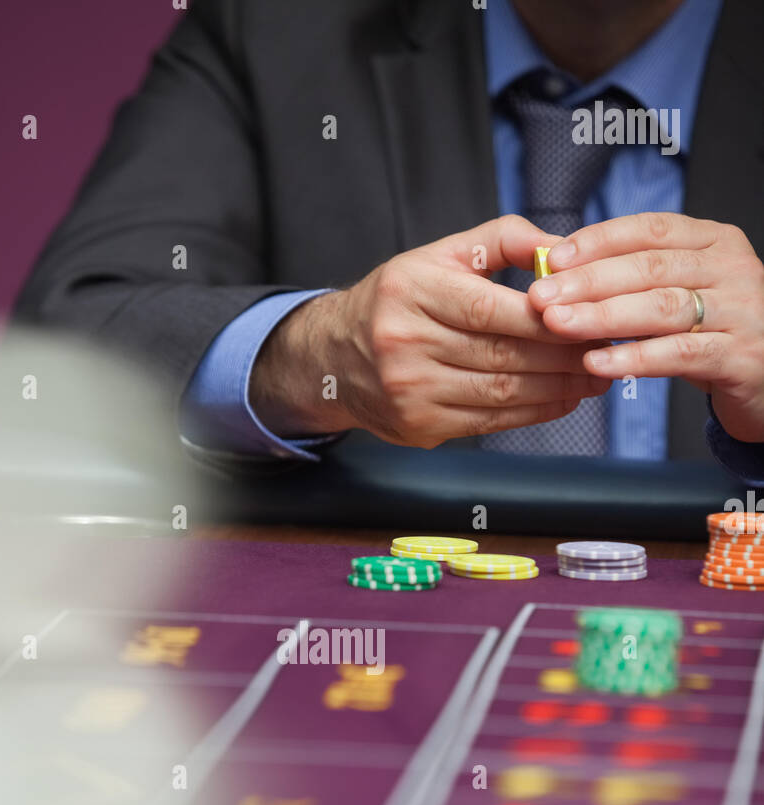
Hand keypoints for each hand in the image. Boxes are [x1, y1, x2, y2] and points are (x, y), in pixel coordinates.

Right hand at [250, 215, 609, 446]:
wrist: (335, 357)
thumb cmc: (400, 299)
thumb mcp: (441, 254)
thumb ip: (504, 239)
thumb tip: (564, 249)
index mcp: (412, 291)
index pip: (491, 309)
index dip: (548, 319)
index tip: (593, 317)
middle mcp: (405, 343)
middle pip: (502, 355)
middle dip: (564, 356)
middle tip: (608, 349)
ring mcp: (410, 391)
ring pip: (501, 393)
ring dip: (559, 388)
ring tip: (596, 376)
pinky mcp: (419, 426)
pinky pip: (490, 422)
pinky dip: (535, 412)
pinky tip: (563, 399)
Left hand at [529, 213, 763, 443]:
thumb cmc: (712, 335)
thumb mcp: (679, 295)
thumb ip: (634, 279)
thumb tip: (560, 268)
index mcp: (714, 242)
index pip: (650, 229)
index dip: (598, 241)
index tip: (553, 258)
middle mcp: (732, 269)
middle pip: (650, 268)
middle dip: (588, 282)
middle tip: (541, 296)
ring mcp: (741, 311)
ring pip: (662, 308)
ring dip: (602, 317)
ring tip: (558, 325)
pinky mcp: (740, 357)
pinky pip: (680, 355)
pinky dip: (634, 358)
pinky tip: (596, 363)